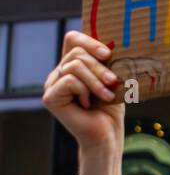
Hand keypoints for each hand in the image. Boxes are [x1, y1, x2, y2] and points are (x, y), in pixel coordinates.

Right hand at [42, 31, 124, 152]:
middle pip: (76, 52)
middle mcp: (58, 73)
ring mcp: (52, 85)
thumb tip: (111, 42)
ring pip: (74, 66)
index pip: (73, 39)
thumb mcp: (111, 78)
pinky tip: (88, 104)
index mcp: (71, 65)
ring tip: (107, 95)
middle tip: (114, 81)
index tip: (108, 54)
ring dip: (96, 80)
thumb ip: (105, 61)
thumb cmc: (110, 108)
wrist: (106, 135)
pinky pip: (69, 81)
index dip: (89, 41)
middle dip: (99, 66)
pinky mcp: (50, 98)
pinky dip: (85, 91)